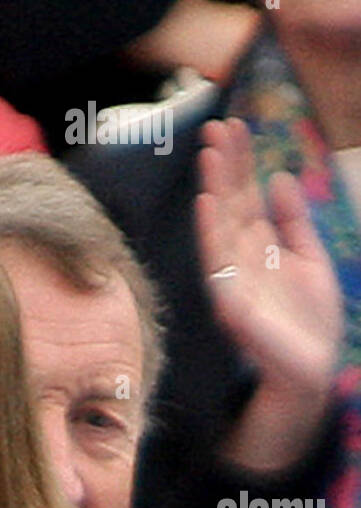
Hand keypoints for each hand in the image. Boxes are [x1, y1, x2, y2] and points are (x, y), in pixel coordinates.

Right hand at [196, 117, 342, 474]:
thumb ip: (294, 221)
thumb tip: (280, 176)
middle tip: (215, 126)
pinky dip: (211, 233)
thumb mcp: (310, 259)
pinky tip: (208, 204)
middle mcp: (241, 261)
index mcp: (260, 248)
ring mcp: (233, 282)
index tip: (235, 126)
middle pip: (230, 205)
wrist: (310, 371)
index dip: (241, 163)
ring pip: (220, 227)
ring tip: (209, 154)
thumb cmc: (308, 322)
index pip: (245, 198)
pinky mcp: (232, 305)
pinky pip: (218, 264)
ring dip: (213, 189)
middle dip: (223, 166)